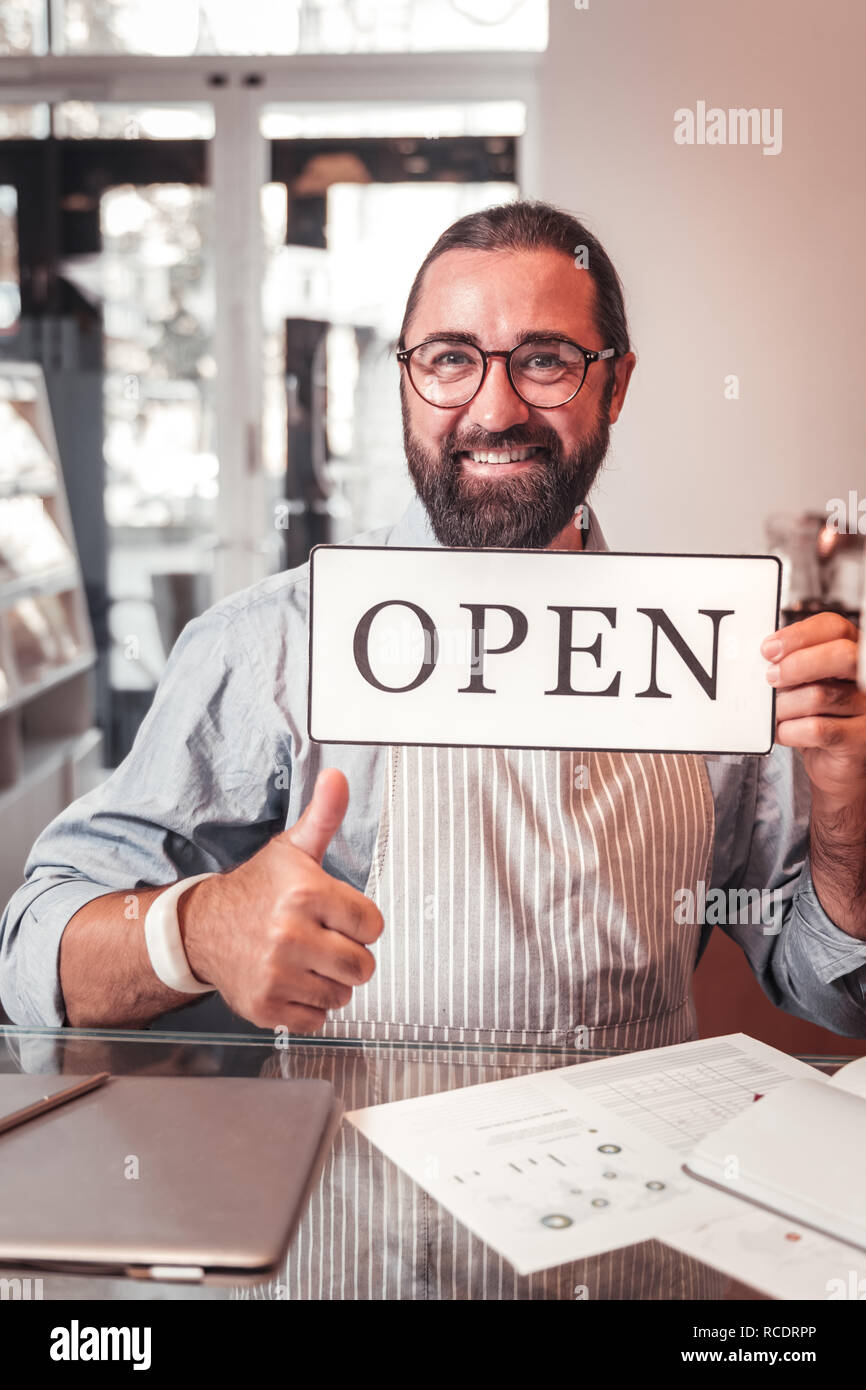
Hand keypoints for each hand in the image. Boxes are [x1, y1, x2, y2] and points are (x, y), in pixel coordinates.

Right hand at [178, 768, 383, 1032]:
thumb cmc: (256, 888)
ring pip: (342, 994)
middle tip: (324, 941)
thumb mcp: (292, 849)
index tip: (338, 915)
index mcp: (304, 894)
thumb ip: (324, 815)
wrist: (201, 928)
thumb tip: (337, 777)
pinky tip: (291, 980)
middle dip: (350, 955)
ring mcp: (276, 974)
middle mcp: (289, 935)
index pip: (373, 925)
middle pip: (363, 965)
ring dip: (330, 981)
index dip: (360, 921)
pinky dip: (309, 1005)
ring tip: (305, 959)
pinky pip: (317, 1019)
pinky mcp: (266, 1006)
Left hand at [762, 613, 865, 801]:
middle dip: (797, 664)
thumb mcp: (807, 684)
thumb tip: (764, 657)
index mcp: (856, 655)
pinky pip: (818, 729)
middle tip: (770, 677)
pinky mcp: (861, 739)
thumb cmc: (821, 718)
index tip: (769, 649)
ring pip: (821, 695)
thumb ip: (794, 666)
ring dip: (785, 706)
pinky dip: (789, 731)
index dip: (799, 635)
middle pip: (841, 655)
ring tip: (775, 713)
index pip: (835, 627)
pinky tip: (782, 732)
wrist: (837, 765)